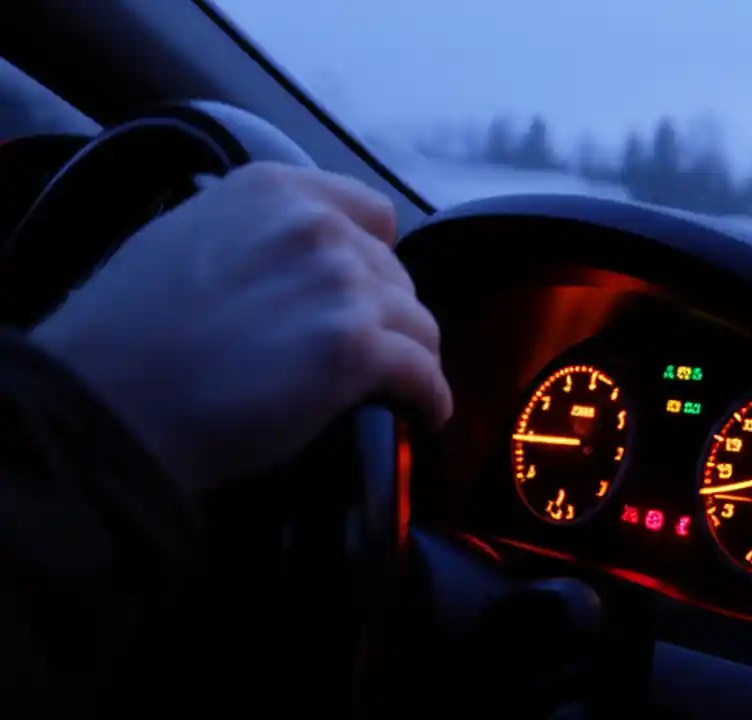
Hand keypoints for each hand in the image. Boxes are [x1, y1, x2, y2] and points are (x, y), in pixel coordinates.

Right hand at [30, 162, 451, 490]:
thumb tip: (300, 262)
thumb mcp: (187, 239)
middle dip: (387, 316)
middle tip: (367, 355)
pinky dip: (430, 399)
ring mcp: (340, 286)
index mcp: (272, 190)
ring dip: (411, 358)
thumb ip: (258, 237)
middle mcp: (315, 227)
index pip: (371, 213)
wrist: (107, 404)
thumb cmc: (127, 337)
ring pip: (419, 325)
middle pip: (396, 275)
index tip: (368, 292)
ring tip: (400, 389)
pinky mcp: (355, 349)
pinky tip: (424, 414)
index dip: (375, 259)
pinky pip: (424, 375)